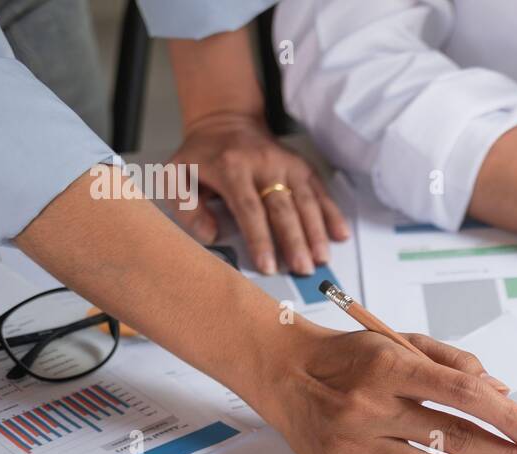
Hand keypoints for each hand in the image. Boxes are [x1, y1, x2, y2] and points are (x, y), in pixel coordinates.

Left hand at [165, 113, 349, 274]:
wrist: (225, 122)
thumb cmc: (202, 155)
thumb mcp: (176, 175)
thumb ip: (186, 207)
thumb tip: (210, 235)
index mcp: (231, 167)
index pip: (249, 208)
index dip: (260, 239)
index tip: (268, 264)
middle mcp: (264, 164)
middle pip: (283, 208)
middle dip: (295, 241)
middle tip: (303, 269)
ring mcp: (287, 164)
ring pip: (306, 201)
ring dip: (316, 232)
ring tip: (321, 258)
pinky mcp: (302, 166)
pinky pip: (320, 192)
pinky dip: (332, 213)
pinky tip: (340, 234)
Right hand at [259, 325, 516, 453]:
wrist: (284, 372)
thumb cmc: (351, 356)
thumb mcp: (400, 341)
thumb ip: (453, 362)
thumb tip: (500, 393)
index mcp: (390, 366)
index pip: (462, 393)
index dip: (506, 416)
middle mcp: (370, 407)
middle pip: (454, 437)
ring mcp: (354, 445)